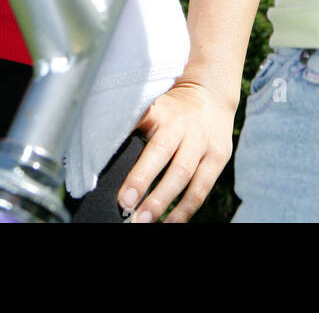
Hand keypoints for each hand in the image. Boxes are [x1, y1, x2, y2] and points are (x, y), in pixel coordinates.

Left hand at [117, 81, 235, 223]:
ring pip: (186, 177)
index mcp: (165, 116)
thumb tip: (100, 149)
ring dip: (166, 204)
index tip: (122, 196)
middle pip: (167, 160)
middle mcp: (186, 129)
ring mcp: (205, 144)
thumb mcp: (153, 108)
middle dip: (146, 186)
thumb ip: (133, 125)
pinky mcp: (218, 158)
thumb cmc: (172, 110)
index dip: (137, 171)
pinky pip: (202, 189)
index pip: (148, 141)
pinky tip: (170, 223)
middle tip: (127, 209)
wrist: (211, 96)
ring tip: (145, 222)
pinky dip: (185, 210)